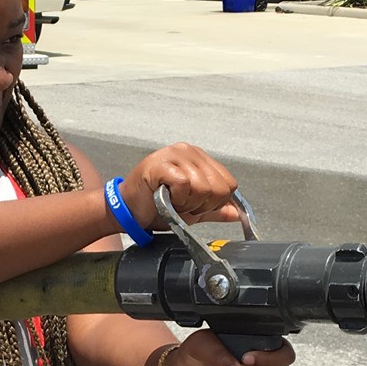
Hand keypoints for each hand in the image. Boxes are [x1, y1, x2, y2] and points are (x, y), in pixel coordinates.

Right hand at [120, 143, 240, 231]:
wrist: (129, 210)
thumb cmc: (156, 205)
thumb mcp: (193, 209)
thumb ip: (215, 210)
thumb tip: (238, 214)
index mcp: (200, 159)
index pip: (228, 184)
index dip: (214, 202)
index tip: (195, 206)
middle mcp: (190, 151)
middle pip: (219, 187)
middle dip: (202, 205)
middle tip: (182, 205)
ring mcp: (175, 154)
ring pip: (203, 187)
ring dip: (187, 203)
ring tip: (172, 201)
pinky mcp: (160, 163)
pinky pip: (184, 184)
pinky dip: (177, 198)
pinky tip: (164, 196)